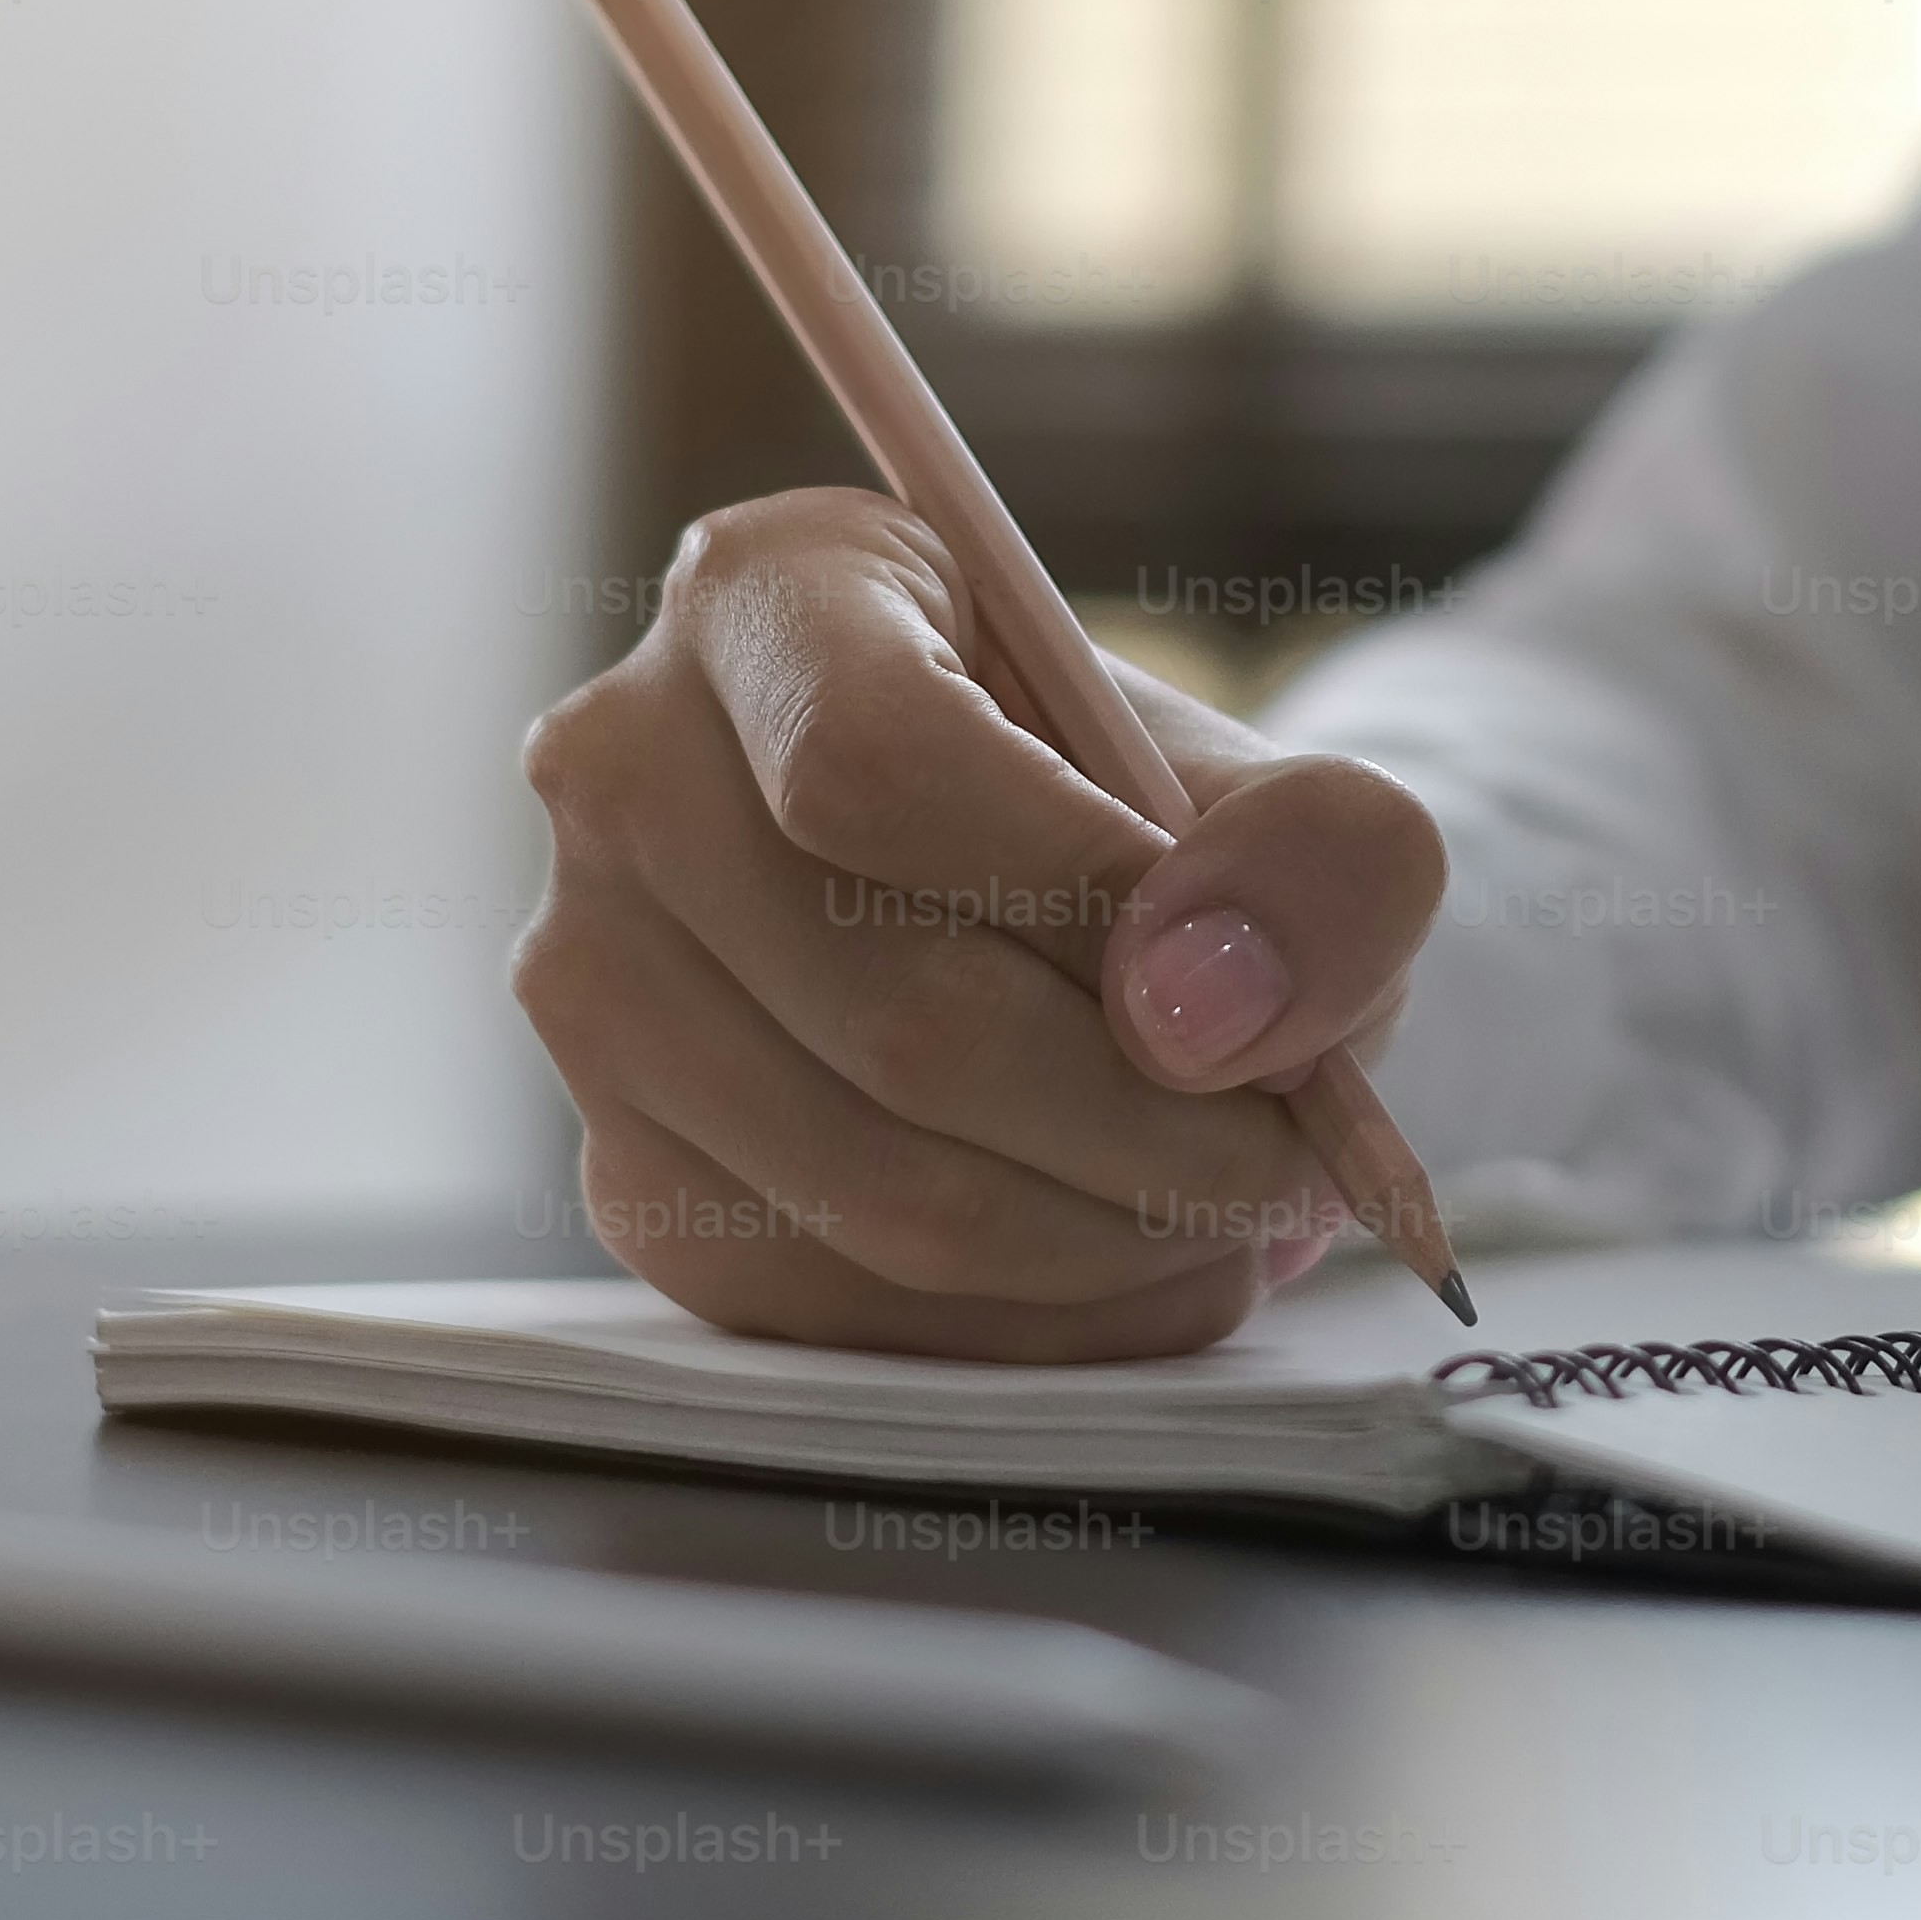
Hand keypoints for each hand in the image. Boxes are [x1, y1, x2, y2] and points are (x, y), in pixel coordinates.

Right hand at [513, 490, 1449, 1358]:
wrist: (1074, 942)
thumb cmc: (1158, 838)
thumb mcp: (1288, 801)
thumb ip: (1325, 858)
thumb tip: (1209, 1006)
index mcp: (767, 597)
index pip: (872, 761)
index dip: (1080, 899)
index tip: (1248, 995)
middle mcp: (625, 775)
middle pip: (894, 1010)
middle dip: (1150, 1125)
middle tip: (1294, 1157)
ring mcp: (596, 983)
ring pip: (876, 1185)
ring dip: (1108, 1239)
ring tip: (1232, 1208)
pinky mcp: (625, 1170)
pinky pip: (843, 1304)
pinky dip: (1030, 1322)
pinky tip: (1125, 1258)